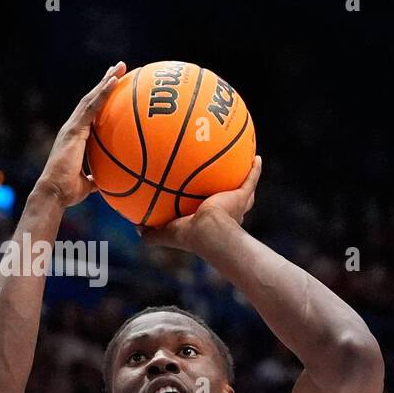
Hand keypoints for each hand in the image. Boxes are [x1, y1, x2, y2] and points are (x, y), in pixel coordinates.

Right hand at [34, 62, 125, 207]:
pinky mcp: (74, 130)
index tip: (112, 86)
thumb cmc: (67, 192)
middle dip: (104, 83)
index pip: (90, 113)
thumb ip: (94, 178)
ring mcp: (72, 127)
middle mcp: (72, 128)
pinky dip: (104, 92)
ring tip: (120, 67)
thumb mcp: (86, 184)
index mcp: (74, 137)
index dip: (100, 98)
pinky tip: (115, 81)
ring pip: (91, 98)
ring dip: (106, 81)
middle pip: (90, 100)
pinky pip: (92, 107)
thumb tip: (104, 182)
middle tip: (119, 69)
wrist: (54, 193)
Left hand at [139, 155, 261, 251]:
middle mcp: (226, 213)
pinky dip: (255, 169)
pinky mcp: (242, 196)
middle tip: (225, 180)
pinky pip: (251, 179)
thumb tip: (136, 227)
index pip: (209, 212)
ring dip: (243, 178)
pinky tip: (256, 157)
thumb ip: (152, 232)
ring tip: (245, 164)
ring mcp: (236, 204)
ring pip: (243, 190)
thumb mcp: (165, 234)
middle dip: (229, 192)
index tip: (202, 198)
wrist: (209, 233)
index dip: (207, 206)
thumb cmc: (188, 235)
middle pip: (230, 200)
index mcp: (209, 220)